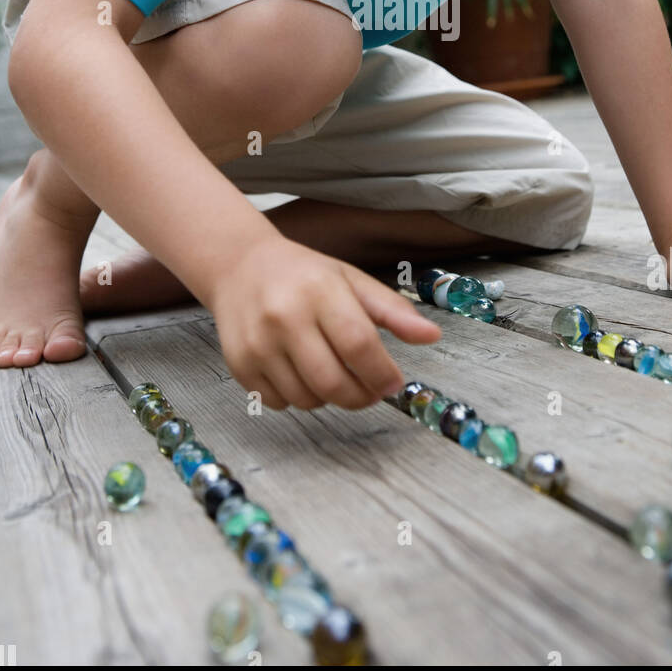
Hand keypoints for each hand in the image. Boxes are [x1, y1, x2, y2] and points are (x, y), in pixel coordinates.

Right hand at [208, 233, 440, 409]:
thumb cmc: (304, 275)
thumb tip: (432, 336)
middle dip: (360, 396)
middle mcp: (284, 317)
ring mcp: (257, 343)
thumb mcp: (352, 280)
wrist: (240, 266)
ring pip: (307, 399)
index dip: (382, 373)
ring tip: (334, 374)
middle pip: (333, 382)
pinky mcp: (239, 364)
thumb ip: (393, 310)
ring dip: (330, 398)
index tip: (394, 382)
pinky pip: (280, 403)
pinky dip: (298, 398)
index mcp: (319, 291)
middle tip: (370, 390)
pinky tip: (302, 373)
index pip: (359, 345)